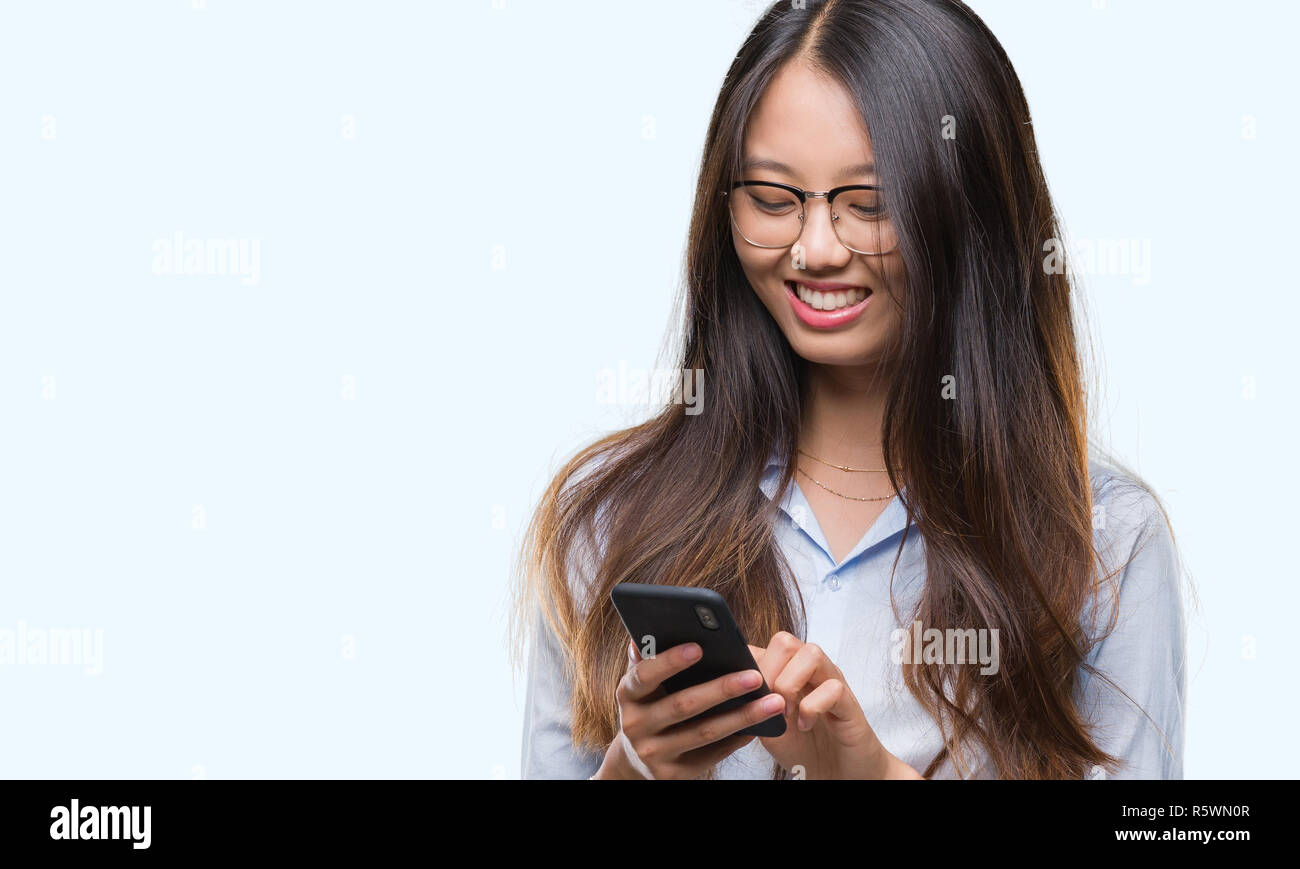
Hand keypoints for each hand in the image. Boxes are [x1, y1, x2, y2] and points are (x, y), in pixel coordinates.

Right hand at [592, 639, 785, 779]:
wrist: (638, 759)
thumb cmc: (650, 704)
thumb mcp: (643, 684)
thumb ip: (650, 657)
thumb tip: (657, 628)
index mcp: (627, 695)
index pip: (644, 675)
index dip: (669, 661)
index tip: (699, 646)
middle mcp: (635, 726)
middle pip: (683, 705)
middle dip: (722, 689)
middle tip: (756, 676)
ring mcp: (653, 754)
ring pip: (704, 732)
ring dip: (743, 717)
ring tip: (774, 702)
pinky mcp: (672, 776)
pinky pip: (712, 755)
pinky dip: (737, 739)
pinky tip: (760, 725)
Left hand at [749, 632, 922, 779]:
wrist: (834, 774)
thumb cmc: (801, 747)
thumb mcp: (766, 724)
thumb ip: (752, 702)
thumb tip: (731, 685)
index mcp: (789, 671)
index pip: (763, 646)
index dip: (749, 665)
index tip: (744, 693)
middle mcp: (811, 671)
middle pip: (785, 641)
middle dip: (768, 672)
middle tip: (767, 703)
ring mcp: (832, 682)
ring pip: (811, 653)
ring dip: (790, 684)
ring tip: (786, 713)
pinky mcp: (849, 703)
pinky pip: (833, 688)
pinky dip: (812, 708)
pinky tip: (804, 725)